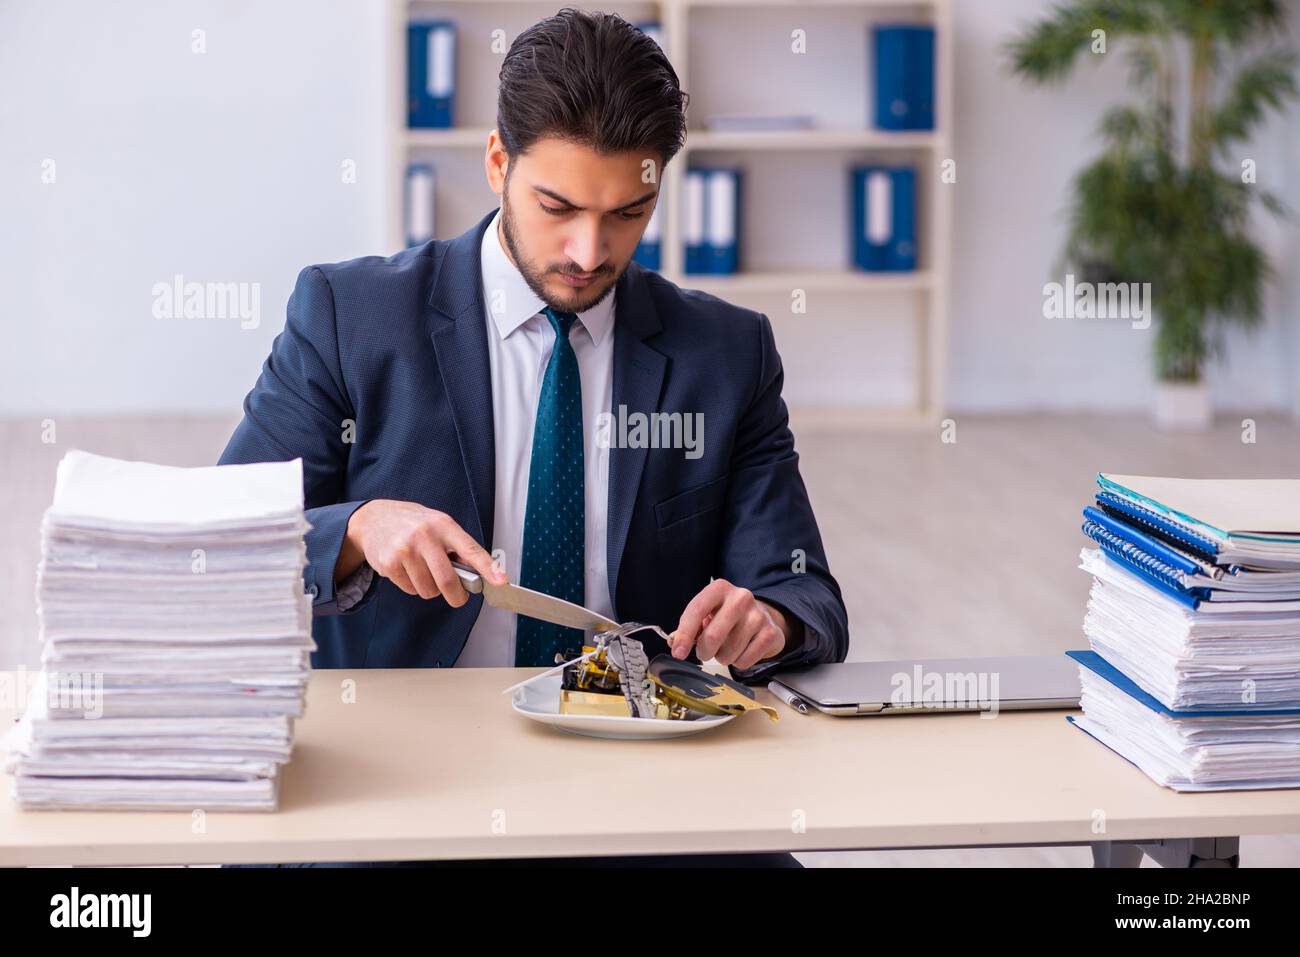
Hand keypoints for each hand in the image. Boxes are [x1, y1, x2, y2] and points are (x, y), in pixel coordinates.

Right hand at [338, 500, 505, 604]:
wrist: (374, 519)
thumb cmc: (413, 524)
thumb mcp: (438, 525)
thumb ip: (458, 547)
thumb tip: (481, 574)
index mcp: (443, 525)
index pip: (471, 549)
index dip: (488, 568)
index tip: (501, 581)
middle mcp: (424, 536)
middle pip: (447, 580)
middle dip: (456, 596)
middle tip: (457, 597)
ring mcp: (405, 550)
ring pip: (428, 590)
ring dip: (430, 589)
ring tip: (424, 572)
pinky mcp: (389, 564)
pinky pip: (411, 590)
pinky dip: (413, 586)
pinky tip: (407, 570)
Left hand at [668, 579, 800, 669]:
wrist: (762, 617)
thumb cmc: (728, 616)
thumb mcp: (707, 614)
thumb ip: (689, 627)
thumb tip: (674, 642)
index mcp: (719, 588)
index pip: (696, 610)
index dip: (685, 634)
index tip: (678, 652)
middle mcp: (740, 597)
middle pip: (713, 635)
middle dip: (704, 651)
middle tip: (704, 653)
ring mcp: (758, 614)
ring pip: (729, 652)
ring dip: (722, 658)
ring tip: (727, 648)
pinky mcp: (770, 633)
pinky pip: (745, 661)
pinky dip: (738, 662)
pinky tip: (742, 650)